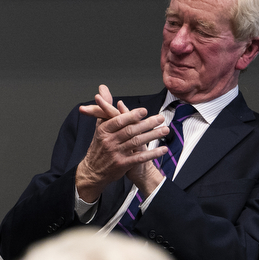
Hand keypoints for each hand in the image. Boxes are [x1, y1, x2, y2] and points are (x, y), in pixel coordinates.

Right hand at [75, 85, 168, 201]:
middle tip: (161, 118)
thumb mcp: (100, 126)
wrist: (93, 170)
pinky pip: (140, 158)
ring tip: (165, 130)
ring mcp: (116, 153)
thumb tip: (102, 89)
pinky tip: (163, 149)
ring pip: (137, 142)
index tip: (144, 111)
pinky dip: (152, 153)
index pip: (118, 121)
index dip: (131, 116)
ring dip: (153, 136)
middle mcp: (109, 141)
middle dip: (147, 124)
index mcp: (103, 130)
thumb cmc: (99, 145)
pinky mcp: (122, 164)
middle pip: (130, 131)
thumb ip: (104, 108)